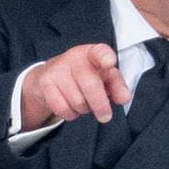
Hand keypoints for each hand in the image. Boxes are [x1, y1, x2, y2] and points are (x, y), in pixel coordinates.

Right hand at [18, 43, 132, 130]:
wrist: (51, 75)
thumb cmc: (84, 76)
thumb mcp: (103, 77)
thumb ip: (116, 86)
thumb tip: (124, 98)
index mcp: (92, 53)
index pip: (100, 52)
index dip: (105, 57)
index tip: (110, 63)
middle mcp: (74, 57)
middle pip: (90, 84)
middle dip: (100, 104)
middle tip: (106, 117)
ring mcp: (58, 69)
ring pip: (77, 101)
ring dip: (84, 109)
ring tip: (83, 102)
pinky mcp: (45, 82)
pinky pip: (62, 108)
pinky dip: (70, 114)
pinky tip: (71, 107)